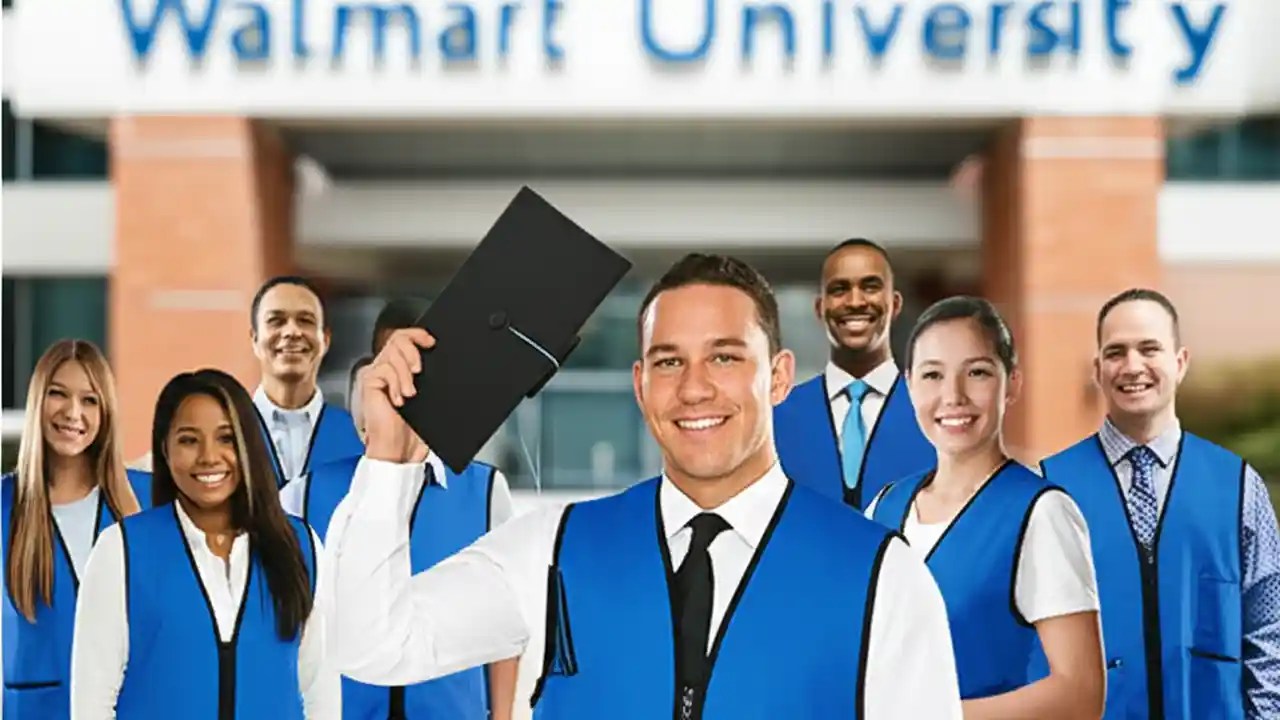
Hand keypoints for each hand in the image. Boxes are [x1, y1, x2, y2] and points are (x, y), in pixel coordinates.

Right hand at [361, 328, 435, 462]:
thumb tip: (436, 355)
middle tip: (419, 370)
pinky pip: (385, 368)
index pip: (405, 338)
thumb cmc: (412, 429)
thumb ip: (426, 376)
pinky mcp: (368, 381)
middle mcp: (387, 368)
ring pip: (393, 352)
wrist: (400, 449)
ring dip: (406, 373)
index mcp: (400, 369)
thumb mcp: (427, 396)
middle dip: (412, 351)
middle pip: (398, 338)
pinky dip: (396, 383)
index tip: (431, 342)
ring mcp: (376, 374)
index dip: (418, 334)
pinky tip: (398, 400)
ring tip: (410, 393)